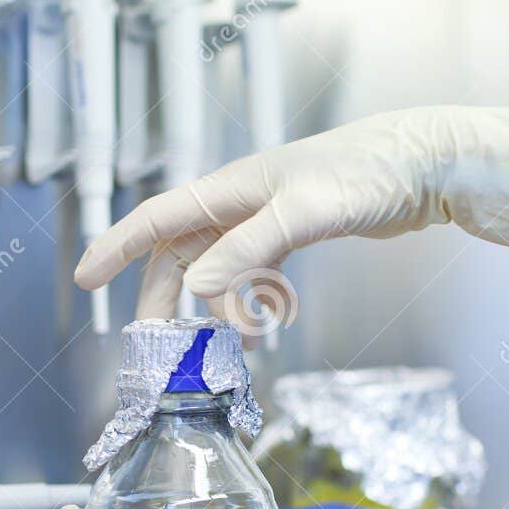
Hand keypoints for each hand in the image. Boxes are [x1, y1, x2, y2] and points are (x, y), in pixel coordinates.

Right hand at [75, 106, 508, 319]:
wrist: (423, 164)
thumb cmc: (367, 173)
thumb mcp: (301, 213)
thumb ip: (247, 252)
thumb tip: (198, 289)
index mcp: (230, 188)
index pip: (156, 219)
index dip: (116, 248)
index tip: (84, 279)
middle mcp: (239, 200)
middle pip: (178, 251)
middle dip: (161, 296)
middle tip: (155, 343)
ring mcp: (264, 217)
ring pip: (215, 266)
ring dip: (211, 307)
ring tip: (221, 344)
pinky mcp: (292, 232)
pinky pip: (251, 272)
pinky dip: (249, 299)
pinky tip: (266, 319)